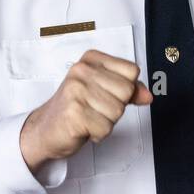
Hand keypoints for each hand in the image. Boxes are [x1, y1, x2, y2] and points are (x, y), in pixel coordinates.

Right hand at [19, 50, 152, 170]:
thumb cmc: (75, 108)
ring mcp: (76, 91)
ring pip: (117, 111)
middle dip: (115, 107)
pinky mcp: (74, 113)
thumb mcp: (103, 91)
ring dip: (106, 122)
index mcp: (91, 59)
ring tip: (88, 118)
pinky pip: (105, 128)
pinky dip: (98, 134)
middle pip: (126, 91)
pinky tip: (83, 127)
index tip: (104, 93)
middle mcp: (82, 70)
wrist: (46, 129)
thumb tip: (148, 96)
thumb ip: (128, 90)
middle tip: (95, 108)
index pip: (131, 71)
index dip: (125, 89)